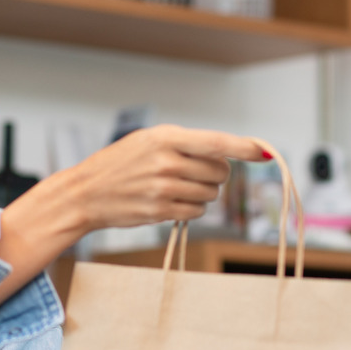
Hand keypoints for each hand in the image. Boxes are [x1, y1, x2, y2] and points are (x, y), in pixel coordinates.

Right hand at [12, 125, 267, 233]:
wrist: (86, 193)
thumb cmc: (121, 164)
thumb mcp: (148, 141)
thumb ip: (186, 144)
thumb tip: (229, 154)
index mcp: (166, 137)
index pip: (217, 142)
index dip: (245, 148)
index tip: (264, 152)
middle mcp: (167, 161)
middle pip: (219, 172)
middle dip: (214, 174)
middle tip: (191, 172)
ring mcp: (164, 188)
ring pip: (210, 195)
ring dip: (201, 193)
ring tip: (174, 187)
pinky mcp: (161, 211)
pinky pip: (196, 212)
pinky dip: (190, 209)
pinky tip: (170, 202)